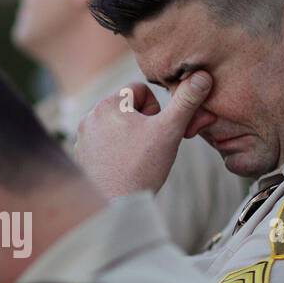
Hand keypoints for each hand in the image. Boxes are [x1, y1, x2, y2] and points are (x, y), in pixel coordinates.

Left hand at [74, 71, 214, 197]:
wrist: (117, 206)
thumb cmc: (143, 168)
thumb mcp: (170, 131)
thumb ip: (186, 101)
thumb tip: (202, 76)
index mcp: (108, 104)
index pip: (140, 89)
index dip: (155, 108)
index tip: (156, 130)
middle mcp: (90, 116)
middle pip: (127, 108)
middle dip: (142, 123)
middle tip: (148, 146)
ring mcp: (82, 137)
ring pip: (116, 125)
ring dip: (129, 135)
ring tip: (136, 158)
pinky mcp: (81, 155)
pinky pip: (103, 142)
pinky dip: (115, 150)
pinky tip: (123, 166)